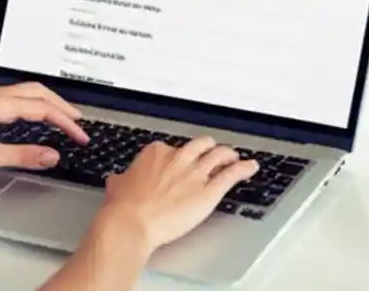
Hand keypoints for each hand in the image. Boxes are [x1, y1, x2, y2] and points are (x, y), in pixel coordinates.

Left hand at [0, 83, 89, 174]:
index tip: (79, 135)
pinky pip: (12, 97)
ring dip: (45, 103)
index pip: (42, 108)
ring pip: (23, 92)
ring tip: (60, 117)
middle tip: (78, 120)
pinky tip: (30, 117)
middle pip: (36, 92)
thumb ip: (23, 155)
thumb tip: (51, 155)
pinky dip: (29, 105)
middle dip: (60, 105)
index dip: (65, 121)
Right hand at [98, 138, 258, 255]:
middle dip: (207, 148)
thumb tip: (118, 180)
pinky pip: (231, 175)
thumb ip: (123, 180)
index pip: (173, 148)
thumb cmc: (124, 207)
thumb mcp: (117, 185)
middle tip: (212, 151)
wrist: (132, 222)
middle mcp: (178, 159)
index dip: (178, 157)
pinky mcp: (209, 191)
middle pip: (200, 145)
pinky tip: (251, 167)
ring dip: (228, 154)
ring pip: (218, 155)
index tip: (179, 162)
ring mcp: (195, 173)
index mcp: (156, 153)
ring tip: (233, 155)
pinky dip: (244, 169)